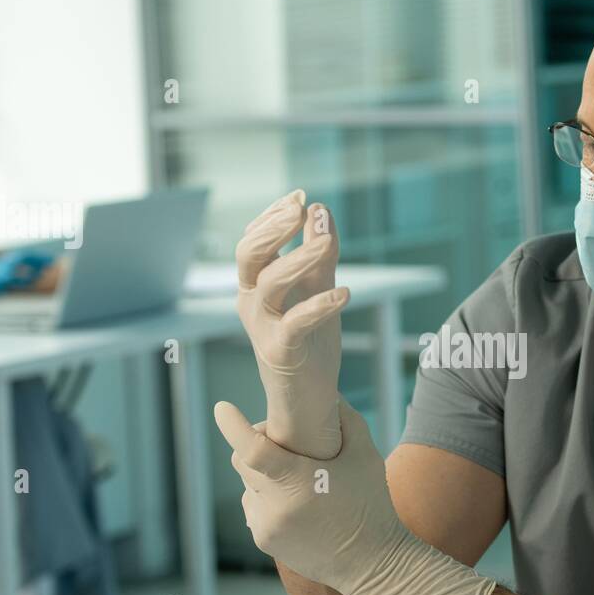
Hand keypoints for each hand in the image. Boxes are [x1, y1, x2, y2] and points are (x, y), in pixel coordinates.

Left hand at [214, 396, 404, 593]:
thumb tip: (326, 393)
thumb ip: (345, 420)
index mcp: (299, 483)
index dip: (233, 426)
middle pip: (243, 462)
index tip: (221, 408)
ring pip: (248, 484)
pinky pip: (254, 506)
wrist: (373, 563)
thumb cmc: (372, 505)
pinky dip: (267, 496)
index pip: (253, 450)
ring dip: (263, 474)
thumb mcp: (366, 456)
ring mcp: (266, 526)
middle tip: (279, 439)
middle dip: (253, 444)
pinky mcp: (264, 540)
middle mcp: (275, 507)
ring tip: (297, 477)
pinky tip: (295, 500)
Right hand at [236, 189, 347, 459]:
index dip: (274, 216)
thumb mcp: (317, 288)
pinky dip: (319, 305)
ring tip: (327, 244)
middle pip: (249, 255)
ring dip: (299, 258)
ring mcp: (263, 327)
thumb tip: (320, 210)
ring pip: (269, 283)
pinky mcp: (281, 351)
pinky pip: (295, 323)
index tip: (301, 197)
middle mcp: (251, 302)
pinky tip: (344, 293)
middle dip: (274, 228)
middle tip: (300, 208)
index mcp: (255, 285)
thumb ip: (319, 252)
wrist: (308, 397)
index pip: (254, 240)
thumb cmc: (310, 341)